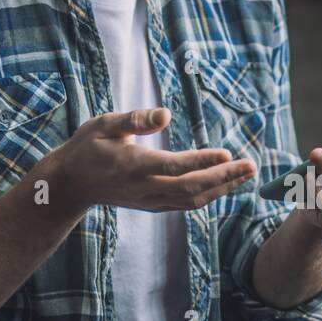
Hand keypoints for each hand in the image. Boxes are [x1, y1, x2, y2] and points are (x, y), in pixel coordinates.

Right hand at [45, 107, 255, 212]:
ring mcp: (149, 200)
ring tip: (246, 174)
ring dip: (222, 189)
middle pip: (191, 188)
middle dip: (225, 178)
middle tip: (251, 165)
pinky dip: (207, 195)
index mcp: (133, 166)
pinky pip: (185, 204)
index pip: (175, 166)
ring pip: (192, 200)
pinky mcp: (151, 206)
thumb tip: (166, 114)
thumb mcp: (104, 124)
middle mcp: (144, 188)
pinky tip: (223, 185)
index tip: (228, 153)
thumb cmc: (87, 147)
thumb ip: (135, 119)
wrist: (70, 185)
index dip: (203, 162)